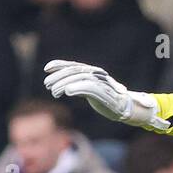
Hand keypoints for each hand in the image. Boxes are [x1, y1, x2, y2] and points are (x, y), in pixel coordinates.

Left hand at [43, 60, 169, 130]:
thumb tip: (64, 87)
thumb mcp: (90, 91)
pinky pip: (89, 87)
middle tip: (47, 85)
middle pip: (74, 71)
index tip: (46, 69)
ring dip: (64, 84)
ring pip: (79, 78)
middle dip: (58, 77)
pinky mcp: (105, 93)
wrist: (125, 108)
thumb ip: (79, 86)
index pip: (73, 65)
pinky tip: (67, 92)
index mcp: (93, 72)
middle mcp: (97, 74)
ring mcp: (101, 82)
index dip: (60, 65)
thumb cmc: (107, 100)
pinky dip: (78, 88)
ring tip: (53, 92)